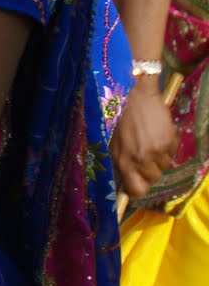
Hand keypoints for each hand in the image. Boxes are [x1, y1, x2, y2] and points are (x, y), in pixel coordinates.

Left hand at [112, 79, 176, 199]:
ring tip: (150, 141)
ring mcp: (157, 150)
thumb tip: (126, 180)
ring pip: (165, 165)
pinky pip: (172, 152)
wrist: (134, 95)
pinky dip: (168, 145)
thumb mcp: (112, 143)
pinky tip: (158, 133)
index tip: (139, 183)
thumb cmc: (118, 119)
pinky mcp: (169, 140)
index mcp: (123, 161)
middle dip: (151, 170)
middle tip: (145, 157)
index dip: (139, 188)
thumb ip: (120, 162)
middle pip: (154, 179)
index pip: (137, 190)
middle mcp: (140, 159)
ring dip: (160, 157)